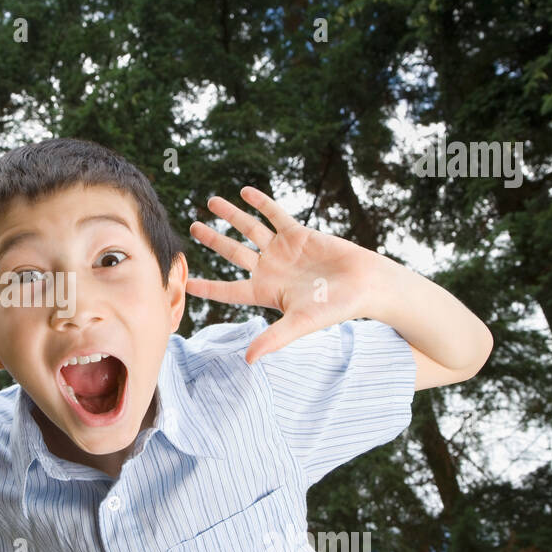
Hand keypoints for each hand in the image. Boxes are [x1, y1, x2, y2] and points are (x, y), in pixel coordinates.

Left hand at [185, 186, 382, 363]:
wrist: (366, 285)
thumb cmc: (335, 308)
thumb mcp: (301, 324)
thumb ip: (274, 338)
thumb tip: (248, 360)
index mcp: (265, 292)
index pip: (228, 290)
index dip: (208, 286)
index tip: (186, 282)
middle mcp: (269, 269)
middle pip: (232, 253)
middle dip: (213, 240)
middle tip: (192, 228)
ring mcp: (282, 250)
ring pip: (250, 229)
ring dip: (231, 215)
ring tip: (211, 201)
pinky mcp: (298, 233)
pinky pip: (275, 214)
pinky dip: (260, 203)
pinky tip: (244, 191)